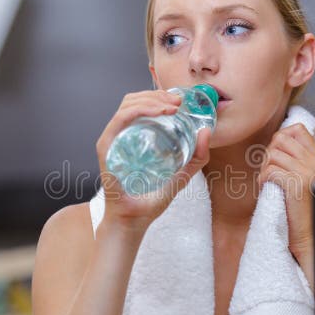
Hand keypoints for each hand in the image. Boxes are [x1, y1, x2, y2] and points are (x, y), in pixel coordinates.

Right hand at [96, 89, 211, 233]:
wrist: (135, 220)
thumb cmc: (152, 199)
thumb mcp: (182, 174)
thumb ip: (196, 157)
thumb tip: (207, 131)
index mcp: (135, 135)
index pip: (142, 104)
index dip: (160, 95)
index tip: (180, 101)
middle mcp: (122, 134)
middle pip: (134, 99)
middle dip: (157, 94)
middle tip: (177, 103)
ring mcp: (113, 139)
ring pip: (127, 104)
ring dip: (151, 99)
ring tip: (170, 107)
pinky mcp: (107, 147)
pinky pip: (119, 120)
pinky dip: (138, 110)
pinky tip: (156, 113)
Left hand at [257, 124, 314, 285]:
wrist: (308, 236)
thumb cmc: (301, 210)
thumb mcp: (305, 178)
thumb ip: (297, 159)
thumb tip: (277, 141)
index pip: (297, 129)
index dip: (281, 137)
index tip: (275, 154)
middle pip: (281, 139)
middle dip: (268, 153)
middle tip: (268, 171)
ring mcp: (308, 173)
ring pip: (273, 154)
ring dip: (264, 168)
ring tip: (268, 182)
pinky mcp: (297, 185)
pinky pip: (270, 170)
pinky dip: (262, 179)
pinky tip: (266, 188)